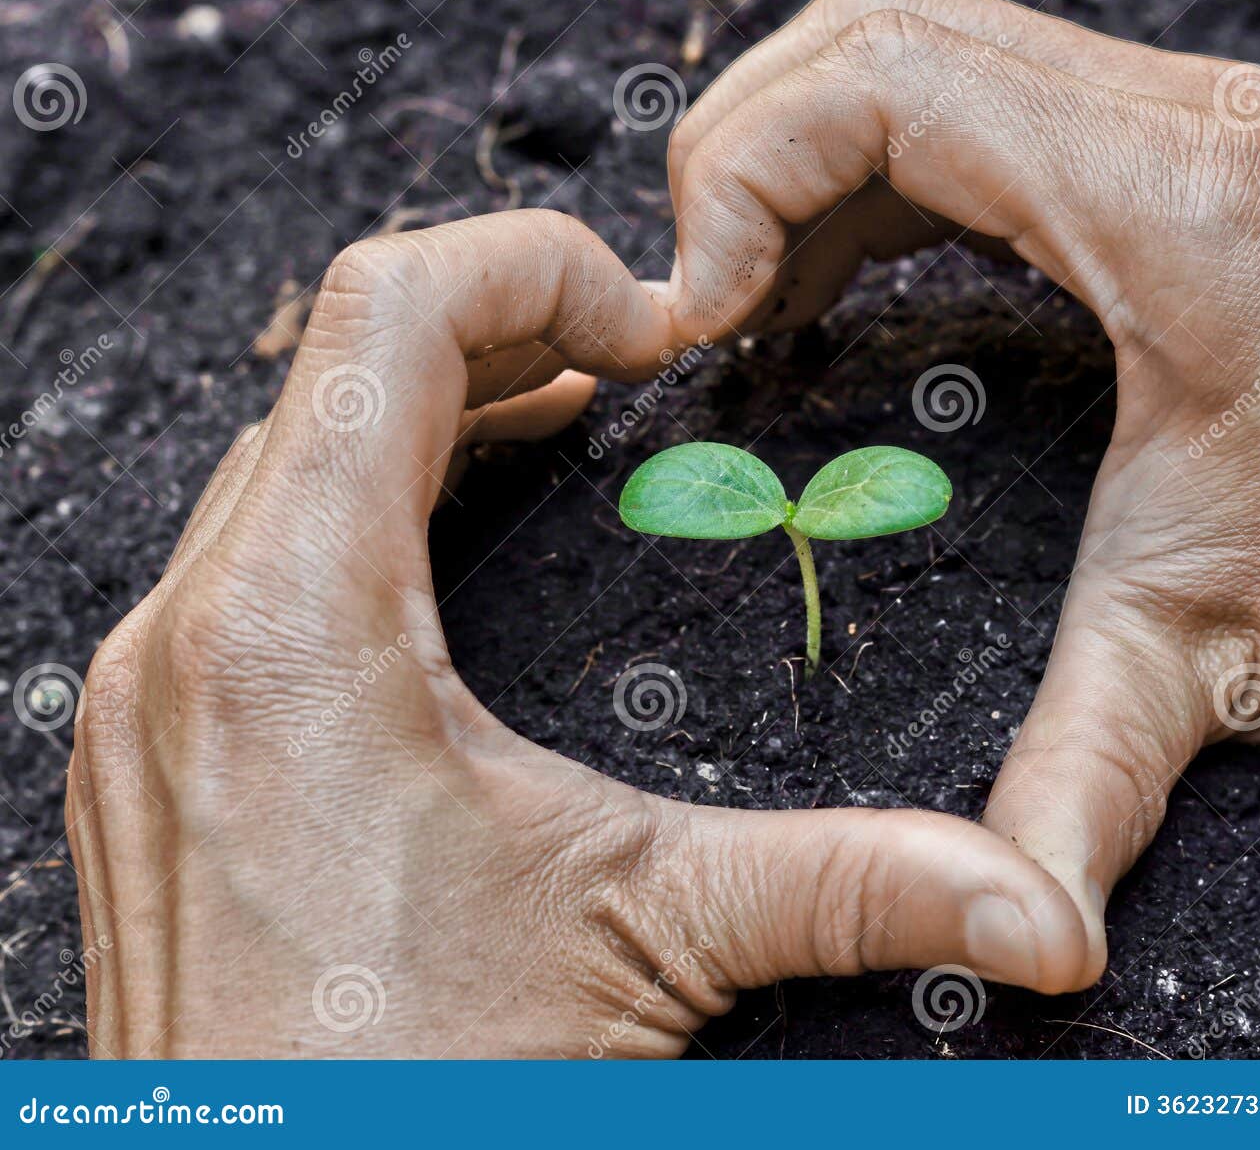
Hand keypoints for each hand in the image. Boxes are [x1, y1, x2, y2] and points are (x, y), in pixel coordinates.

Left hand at [65, 211, 1086, 1056]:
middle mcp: (195, 639)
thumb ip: (848, 887)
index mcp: (297, 627)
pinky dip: (358, 503)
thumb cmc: (404, 1090)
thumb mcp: (644, 944)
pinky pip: (247, 555)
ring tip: (550, 414)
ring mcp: (159, 697)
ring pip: (279, 456)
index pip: (390, 312)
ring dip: (419, 409)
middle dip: (493, 326)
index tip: (644, 323)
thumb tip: (1027, 900)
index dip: (534, 265)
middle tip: (617, 355)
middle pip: (327, 363)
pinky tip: (444, 538)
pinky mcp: (164, 752)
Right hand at [660, 0, 1259, 985]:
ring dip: (814, 149)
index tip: (698, 317)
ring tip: (751, 291)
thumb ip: (1077, 787)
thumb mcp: (1215, 661)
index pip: (879, 80)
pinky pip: (998, 107)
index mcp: (1165, 202)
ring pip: (937, 45)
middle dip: (749, 146)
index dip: (741, 178)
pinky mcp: (1201, 163)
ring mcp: (1197, 127)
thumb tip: (1018, 939)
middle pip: (881, 26)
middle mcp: (1181, 124)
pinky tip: (850, 279)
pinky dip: (890, 173)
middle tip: (700, 296)